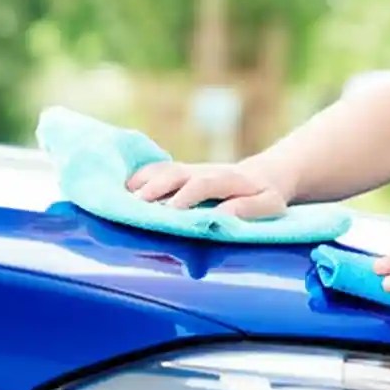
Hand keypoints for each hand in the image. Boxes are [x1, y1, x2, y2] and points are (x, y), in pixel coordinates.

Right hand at [125, 160, 288, 218]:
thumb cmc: (268, 196)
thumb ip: (248, 209)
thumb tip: (221, 218)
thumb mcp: (269, 205)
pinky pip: (156, 171)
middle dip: (155, 188)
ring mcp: (190, 171)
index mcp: (229, 178)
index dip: (186, 196)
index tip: (170, 211)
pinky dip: (138, 178)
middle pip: (175, 173)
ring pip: (162, 170)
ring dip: (141, 183)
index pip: (204, 183)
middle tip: (136, 205)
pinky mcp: (181, 174)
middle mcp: (205, 171)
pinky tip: (121, 191)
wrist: (265, 174)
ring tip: (121, 197)